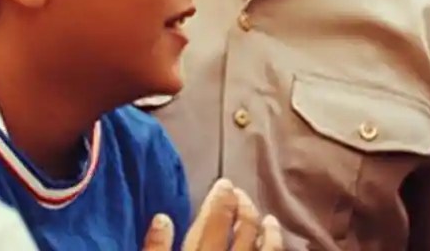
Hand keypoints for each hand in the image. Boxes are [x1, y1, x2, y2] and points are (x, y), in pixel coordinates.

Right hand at [142, 179, 282, 250]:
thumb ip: (154, 250)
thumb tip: (162, 218)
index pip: (214, 220)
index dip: (221, 199)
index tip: (224, 185)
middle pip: (242, 229)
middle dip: (242, 206)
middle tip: (239, 194)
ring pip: (265, 247)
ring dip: (266, 229)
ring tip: (267, 218)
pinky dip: (275, 245)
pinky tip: (275, 237)